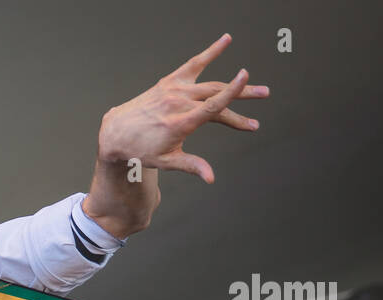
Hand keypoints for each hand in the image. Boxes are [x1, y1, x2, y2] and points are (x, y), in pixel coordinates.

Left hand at [96, 33, 268, 182]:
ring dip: (234, 84)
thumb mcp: (166, 162)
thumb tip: (211, 178)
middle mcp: (178, 102)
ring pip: (210, 83)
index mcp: (180, 122)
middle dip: (243, 95)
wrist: (117, 132)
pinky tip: (226, 39)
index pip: (211, 106)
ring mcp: (174, 90)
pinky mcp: (170, 82)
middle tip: (265, 94)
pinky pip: (194, 64)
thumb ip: (191, 166)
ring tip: (255, 85)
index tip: (246, 79)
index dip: (231, 92)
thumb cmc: (141, 150)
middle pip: (217, 95)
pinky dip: (210, 52)